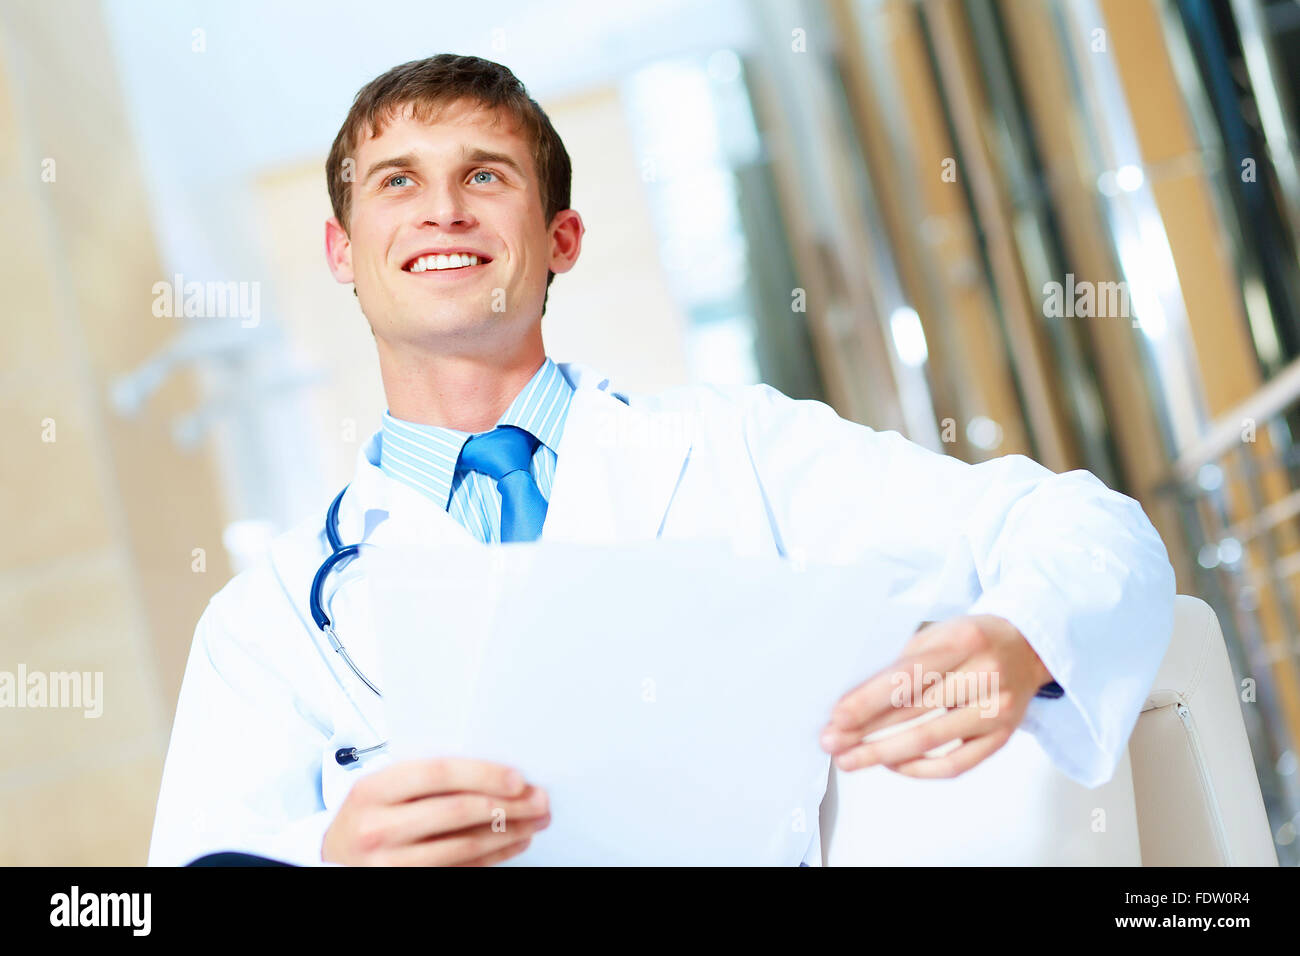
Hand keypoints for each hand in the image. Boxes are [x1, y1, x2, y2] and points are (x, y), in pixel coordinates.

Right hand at [322, 758, 550, 864]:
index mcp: (373, 790)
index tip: (517, 778)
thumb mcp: (382, 785)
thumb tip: (493, 769)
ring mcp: (391, 862)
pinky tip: (513, 843)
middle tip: (538, 799)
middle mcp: (378, 828)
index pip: (437, 774)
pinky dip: (493, 857)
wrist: (333, 856)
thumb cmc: (366, 813)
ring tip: (534, 820)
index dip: (482, 774)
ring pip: (463, 847)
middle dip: (507, 805)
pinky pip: (461, 869)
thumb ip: (426, 775)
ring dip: (508, 833)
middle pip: (456, 812)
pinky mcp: (405, 881)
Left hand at [819, 614, 1051, 778]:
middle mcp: (984, 675)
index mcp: (963, 641)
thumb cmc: (973, 639)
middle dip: (866, 732)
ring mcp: (996, 710)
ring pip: (931, 741)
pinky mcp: (1002, 737)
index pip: (907, 675)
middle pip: (915, 711)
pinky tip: (893, 765)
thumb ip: (902, 660)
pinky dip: (919, 768)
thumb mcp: (939, 633)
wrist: (1028, 647)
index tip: (837, 717)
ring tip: (851, 759)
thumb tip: (853, 696)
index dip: (868, 700)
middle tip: (831, 743)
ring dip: (884, 754)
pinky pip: (956, 764)